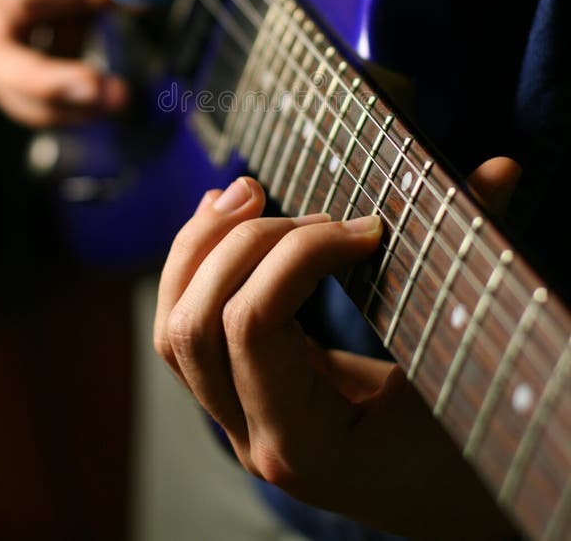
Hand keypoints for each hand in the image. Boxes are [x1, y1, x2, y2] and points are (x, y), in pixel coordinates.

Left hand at [155, 161, 518, 540]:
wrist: (437, 502)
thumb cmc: (460, 450)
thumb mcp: (460, 365)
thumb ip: (463, 263)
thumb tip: (499, 170)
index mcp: (305, 444)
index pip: (255, 326)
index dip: (300, 256)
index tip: (365, 229)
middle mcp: (253, 438)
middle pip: (196, 323)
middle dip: (246, 245)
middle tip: (318, 218)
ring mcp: (236, 420)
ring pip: (173, 328)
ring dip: (203, 248)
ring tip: (248, 193)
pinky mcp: (236, 395)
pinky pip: (186, 329)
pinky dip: (195, 265)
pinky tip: (224, 218)